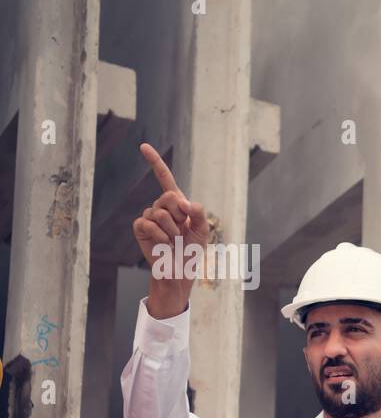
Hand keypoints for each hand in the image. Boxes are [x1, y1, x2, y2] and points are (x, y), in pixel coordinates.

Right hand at [132, 143, 208, 317]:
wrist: (180, 271)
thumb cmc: (192, 251)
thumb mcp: (203, 230)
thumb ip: (199, 212)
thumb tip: (184, 201)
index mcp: (177, 204)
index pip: (165, 179)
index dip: (155, 162)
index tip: (143, 146)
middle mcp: (161, 207)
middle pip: (168, 196)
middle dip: (179, 214)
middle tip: (182, 230)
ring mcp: (149, 217)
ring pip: (159, 211)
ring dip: (171, 229)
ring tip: (174, 240)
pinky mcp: (141, 229)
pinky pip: (147, 222)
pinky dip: (159, 234)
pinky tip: (164, 243)